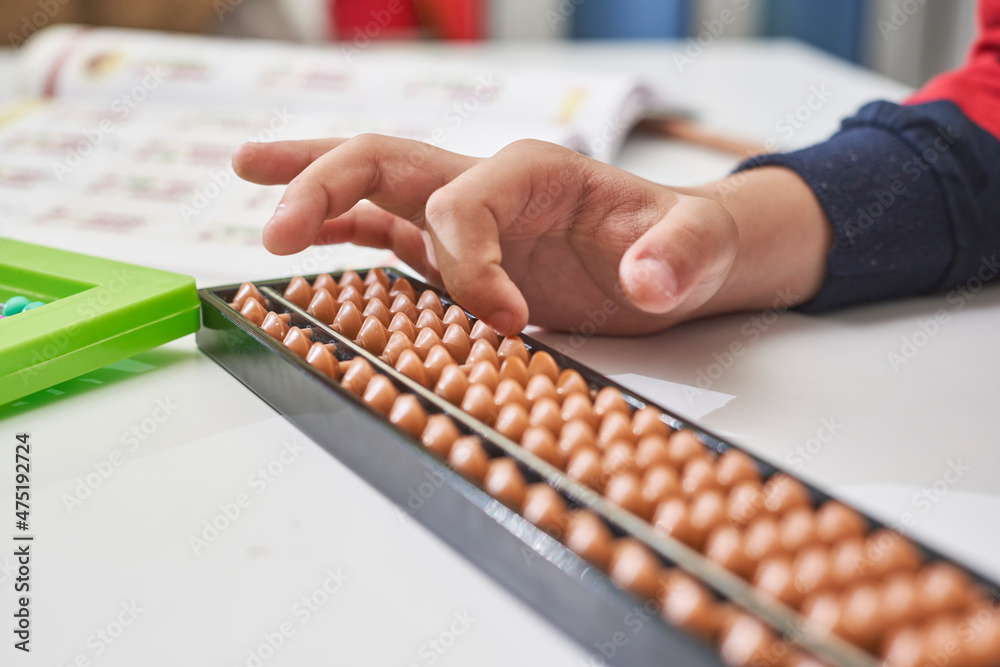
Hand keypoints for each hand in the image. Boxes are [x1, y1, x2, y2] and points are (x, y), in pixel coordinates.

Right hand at [232, 136, 829, 335]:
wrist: (681, 256)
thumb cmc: (685, 245)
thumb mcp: (700, 249)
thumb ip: (677, 256)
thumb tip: (646, 281)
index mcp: (533, 170)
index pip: (462, 205)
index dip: (470, 267)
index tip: (510, 323)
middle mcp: (486, 183)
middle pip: (385, 160)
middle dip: (325, 187)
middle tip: (277, 230)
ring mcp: (464, 214)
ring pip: (370, 186)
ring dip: (310, 189)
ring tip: (251, 185)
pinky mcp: (457, 250)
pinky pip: (384, 231)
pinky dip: (340, 229)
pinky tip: (304, 240)